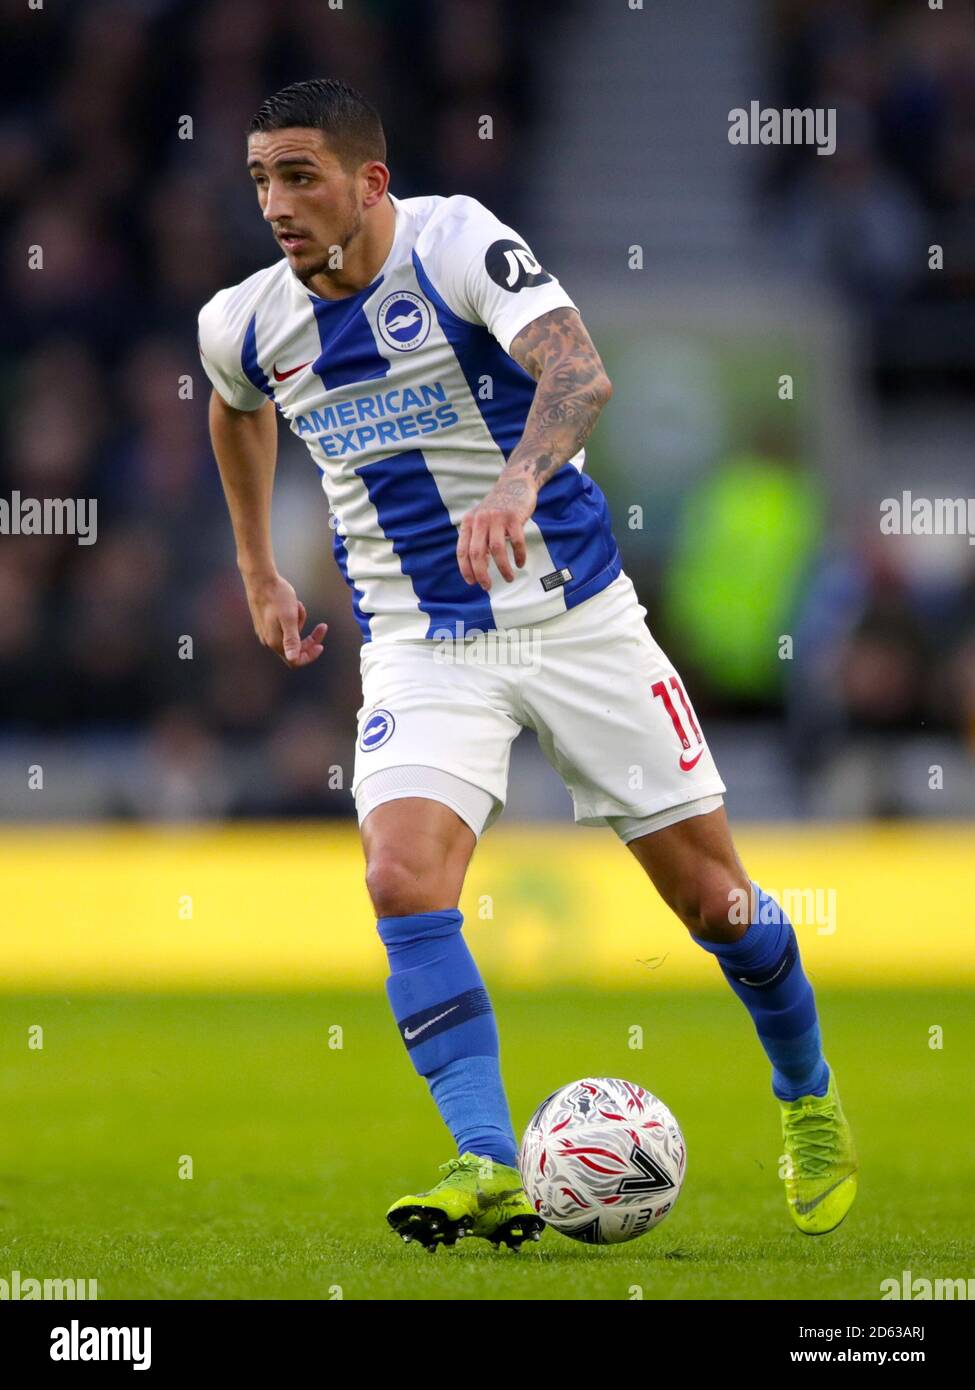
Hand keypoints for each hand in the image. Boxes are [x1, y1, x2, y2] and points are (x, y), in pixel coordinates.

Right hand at [243, 572, 326, 667]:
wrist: (260, 579)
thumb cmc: (276, 596)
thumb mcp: (289, 618)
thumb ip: (291, 640)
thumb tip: (293, 659)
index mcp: (275, 641)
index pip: (295, 660)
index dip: (310, 655)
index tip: (321, 645)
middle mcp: (269, 640)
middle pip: (295, 648)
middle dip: (309, 638)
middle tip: (322, 626)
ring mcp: (266, 631)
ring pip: (291, 635)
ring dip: (300, 622)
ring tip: (297, 606)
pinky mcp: (266, 623)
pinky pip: (284, 626)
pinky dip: (292, 617)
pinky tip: (292, 604)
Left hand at [456, 474, 535, 590]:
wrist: (515, 484)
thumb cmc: (497, 508)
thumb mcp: (480, 520)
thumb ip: (476, 539)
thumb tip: (478, 567)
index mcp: (469, 522)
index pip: (462, 551)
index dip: (466, 569)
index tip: (472, 582)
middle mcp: (480, 520)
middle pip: (477, 553)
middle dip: (481, 574)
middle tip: (488, 586)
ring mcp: (497, 518)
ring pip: (497, 551)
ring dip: (503, 568)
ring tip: (508, 578)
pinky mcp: (514, 518)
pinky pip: (516, 542)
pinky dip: (519, 556)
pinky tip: (520, 563)